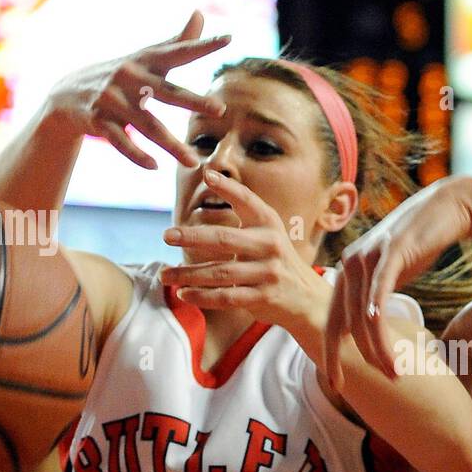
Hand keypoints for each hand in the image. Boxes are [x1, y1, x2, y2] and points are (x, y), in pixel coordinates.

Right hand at [46, 10, 229, 168]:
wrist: (65, 93)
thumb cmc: (119, 75)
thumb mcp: (145, 57)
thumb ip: (177, 41)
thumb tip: (200, 13)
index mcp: (146, 61)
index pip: (179, 51)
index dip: (203, 45)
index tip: (229, 38)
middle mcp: (130, 77)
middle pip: (167, 91)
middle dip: (193, 100)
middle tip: (220, 109)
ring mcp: (112, 99)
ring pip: (147, 125)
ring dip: (171, 145)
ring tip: (193, 162)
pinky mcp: (98, 121)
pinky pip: (120, 141)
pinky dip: (137, 155)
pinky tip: (155, 166)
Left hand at [160, 171, 331, 333]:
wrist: (306, 297)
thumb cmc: (275, 259)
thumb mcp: (267, 232)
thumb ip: (243, 213)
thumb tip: (207, 177)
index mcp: (269, 223)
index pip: (247, 201)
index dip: (228, 188)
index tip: (208, 175)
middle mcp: (269, 244)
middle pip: (224, 239)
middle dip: (192, 237)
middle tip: (167, 235)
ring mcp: (267, 272)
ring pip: (220, 273)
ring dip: (188, 274)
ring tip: (165, 275)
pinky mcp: (262, 297)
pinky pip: (226, 297)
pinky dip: (202, 296)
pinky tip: (183, 294)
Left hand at [324, 176, 471, 387]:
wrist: (445, 209)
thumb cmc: (419, 246)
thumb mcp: (391, 275)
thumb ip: (375, 298)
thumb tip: (368, 328)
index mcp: (346, 274)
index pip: (332, 323)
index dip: (331, 356)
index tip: (336, 385)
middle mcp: (349, 265)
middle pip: (346, 325)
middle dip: (363, 359)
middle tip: (386, 382)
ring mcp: (368, 256)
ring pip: (364, 316)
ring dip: (380, 348)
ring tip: (397, 372)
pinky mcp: (391, 251)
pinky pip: (380, 291)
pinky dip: (378, 317)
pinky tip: (382, 338)